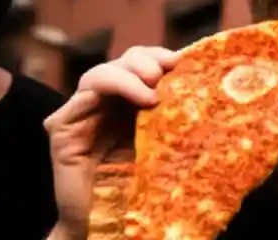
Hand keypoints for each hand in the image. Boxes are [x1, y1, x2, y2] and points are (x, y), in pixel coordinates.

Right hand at [43, 46, 177, 237]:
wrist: (112, 222)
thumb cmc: (144, 184)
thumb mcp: (168, 141)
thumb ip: (179, 114)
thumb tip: (215, 88)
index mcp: (132, 101)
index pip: (146, 63)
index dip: (162, 56)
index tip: (184, 61)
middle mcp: (106, 102)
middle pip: (124, 61)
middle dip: (147, 60)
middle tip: (167, 71)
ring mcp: (81, 112)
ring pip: (100, 73)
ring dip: (130, 74)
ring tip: (153, 91)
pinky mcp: (62, 126)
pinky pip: (82, 96)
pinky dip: (113, 88)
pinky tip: (136, 100)